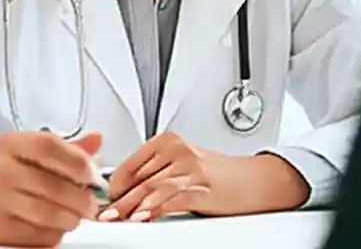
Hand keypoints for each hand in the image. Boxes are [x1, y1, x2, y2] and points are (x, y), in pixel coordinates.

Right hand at [0, 132, 105, 246]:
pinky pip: (39, 235)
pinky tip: (53, 226)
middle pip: (56, 185)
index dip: (79, 161)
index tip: (93, 175)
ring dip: (71, 218)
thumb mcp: (26, 153)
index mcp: (10, 144)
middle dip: (82, 199)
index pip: (50, 146)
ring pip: (50, 214)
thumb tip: (97, 141)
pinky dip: (54, 234)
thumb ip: (64, 148)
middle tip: (91, 203)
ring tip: (74, 216)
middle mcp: (1, 170)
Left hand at [97, 133, 309, 222]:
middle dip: (118, 200)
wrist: (256, 180)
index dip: (114, 186)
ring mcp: (191, 168)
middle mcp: (177, 150)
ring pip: (152, 188)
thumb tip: (124, 192)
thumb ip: (155, 174)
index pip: (130, 164)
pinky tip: (145, 216)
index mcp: (168, 142)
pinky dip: (156, 208)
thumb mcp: (182, 166)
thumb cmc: (219, 175)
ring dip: (132, 206)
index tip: (105, 202)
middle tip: (104, 214)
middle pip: (139, 179)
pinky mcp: (203, 187)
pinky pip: (173, 197)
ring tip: (118, 218)